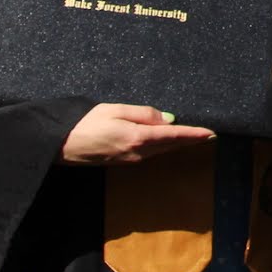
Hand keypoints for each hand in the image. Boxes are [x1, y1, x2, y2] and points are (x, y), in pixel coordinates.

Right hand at [60, 103, 213, 163]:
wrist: (61, 145)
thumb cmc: (85, 122)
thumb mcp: (115, 109)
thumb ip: (143, 114)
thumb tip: (168, 119)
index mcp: (138, 137)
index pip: (173, 135)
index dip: (193, 134)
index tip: (211, 133)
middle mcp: (137, 153)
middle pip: (170, 146)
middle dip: (190, 141)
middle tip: (209, 136)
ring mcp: (130, 160)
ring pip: (161, 151)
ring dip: (178, 145)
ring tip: (194, 138)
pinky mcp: (122, 162)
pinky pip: (150, 154)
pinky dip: (163, 148)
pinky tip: (167, 143)